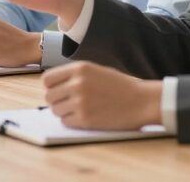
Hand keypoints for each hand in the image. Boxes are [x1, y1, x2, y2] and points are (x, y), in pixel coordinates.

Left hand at [42, 61, 161, 129]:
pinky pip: (66, 121)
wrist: (142, 101)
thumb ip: (74, 75)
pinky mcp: (86, 119)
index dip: (51, 86)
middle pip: (49, 96)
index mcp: (79, 68)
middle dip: (56, 100)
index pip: (47, 79)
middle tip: (67, 102)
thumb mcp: (96, 70)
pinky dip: (72, 121)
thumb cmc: (121, 86)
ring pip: (55, 110)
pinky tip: (84, 117)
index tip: (58, 90)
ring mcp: (81, 102)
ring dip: (64, 111)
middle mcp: (77, 84)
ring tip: (78, 109)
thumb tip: (53, 86)